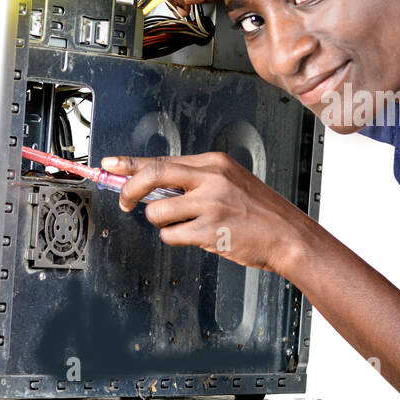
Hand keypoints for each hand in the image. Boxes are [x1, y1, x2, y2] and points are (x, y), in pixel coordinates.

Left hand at [101, 152, 310, 274]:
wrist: (288, 236)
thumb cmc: (261, 212)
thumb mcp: (231, 182)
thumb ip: (195, 181)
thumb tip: (154, 186)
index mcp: (214, 163)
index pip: (162, 159)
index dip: (130, 164)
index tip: (111, 164)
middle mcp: (211, 179)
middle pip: (152, 175)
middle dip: (129, 189)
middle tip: (125, 201)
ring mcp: (210, 204)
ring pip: (157, 212)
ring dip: (164, 223)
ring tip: (187, 225)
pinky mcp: (209, 230)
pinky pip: (171, 236)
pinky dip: (177, 239)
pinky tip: (198, 237)